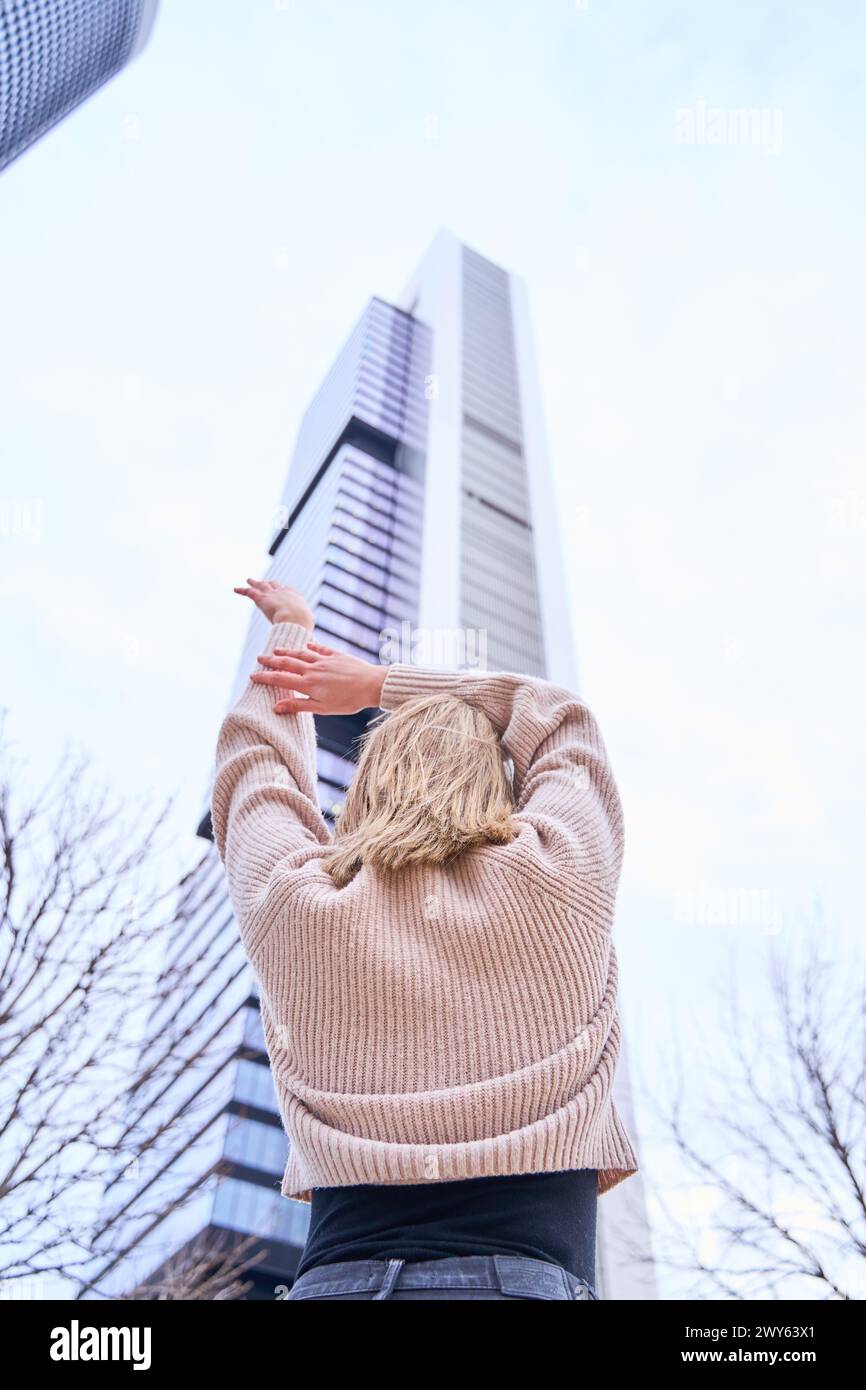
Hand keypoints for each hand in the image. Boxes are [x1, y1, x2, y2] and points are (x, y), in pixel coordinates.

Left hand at [233, 578, 313, 627]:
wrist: (296, 618)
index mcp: (294, 595)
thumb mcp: (305, 622)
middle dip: (268, 583)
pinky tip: (235, 589)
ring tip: (249, 580)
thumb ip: (302, 625)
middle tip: (263, 582)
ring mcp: (271, 594)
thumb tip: (304, 635)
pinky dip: (242, 590)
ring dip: (254, 582)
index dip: (281, 590)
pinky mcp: (261, 598)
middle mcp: (282, 591)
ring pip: (260, 585)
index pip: (286, 589)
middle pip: (273, 584)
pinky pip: (249, 592)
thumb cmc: (303, 623)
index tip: (279, 590)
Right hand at [251, 640, 386, 714]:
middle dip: (271, 661)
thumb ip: (298, 706)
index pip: (280, 680)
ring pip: (301, 653)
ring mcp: (324, 660)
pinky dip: (311, 646)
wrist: (371, 685)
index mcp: (308, 684)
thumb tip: (276, 707)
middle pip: (287, 663)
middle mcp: (313, 669)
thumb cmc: (348, 701)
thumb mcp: (322, 708)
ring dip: (287, 651)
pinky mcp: (336, 655)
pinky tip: (306, 644)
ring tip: (276, 650)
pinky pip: (320, 648)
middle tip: (259, 658)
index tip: (253, 676)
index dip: (265, 678)